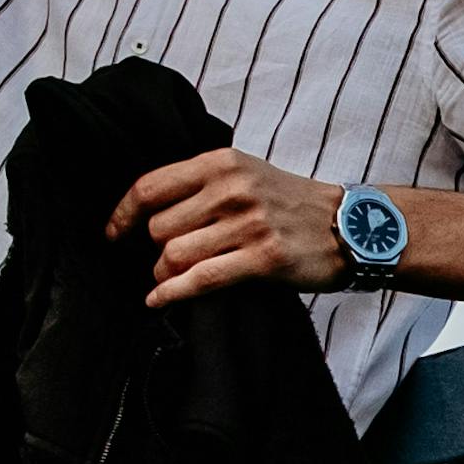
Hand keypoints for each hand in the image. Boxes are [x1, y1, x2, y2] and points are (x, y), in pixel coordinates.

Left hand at [113, 150, 345, 310]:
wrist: (350, 225)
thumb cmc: (291, 204)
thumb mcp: (246, 174)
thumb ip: (201, 184)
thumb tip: (147, 213)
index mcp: (221, 163)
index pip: (150, 187)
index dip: (122, 215)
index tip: (113, 234)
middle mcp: (232, 189)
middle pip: (159, 227)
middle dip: (153, 251)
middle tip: (164, 262)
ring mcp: (249, 224)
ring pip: (174, 255)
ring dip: (164, 275)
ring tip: (170, 280)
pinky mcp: (264, 258)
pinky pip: (201, 279)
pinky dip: (173, 293)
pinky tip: (159, 300)